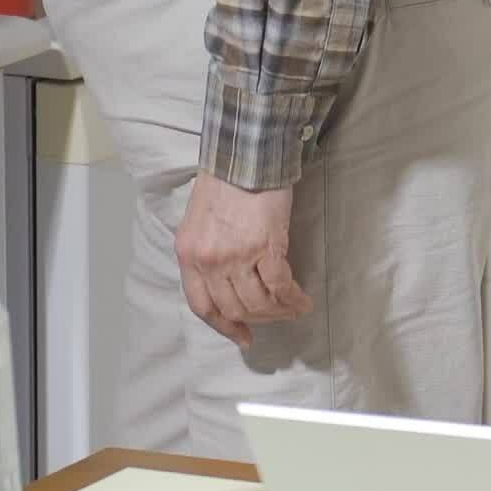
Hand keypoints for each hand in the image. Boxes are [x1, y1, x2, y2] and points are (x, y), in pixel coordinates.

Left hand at [175, 177, 309, 347]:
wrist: (243, 154)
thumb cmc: (223, 182)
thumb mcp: (198, 222)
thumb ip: (205, 253)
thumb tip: (226, 281)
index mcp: (188, 255)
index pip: (202, 305)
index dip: (224, 326)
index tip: (242, 336)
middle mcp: (208, 261)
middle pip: (234, 308)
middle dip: (258, 319)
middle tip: (276, 317)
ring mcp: (236, 256)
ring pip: (258, 302)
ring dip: (278, 312)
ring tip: (293, 309)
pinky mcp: (264, 247)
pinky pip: (280, 286)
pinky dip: (293, 299)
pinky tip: (302, 300)